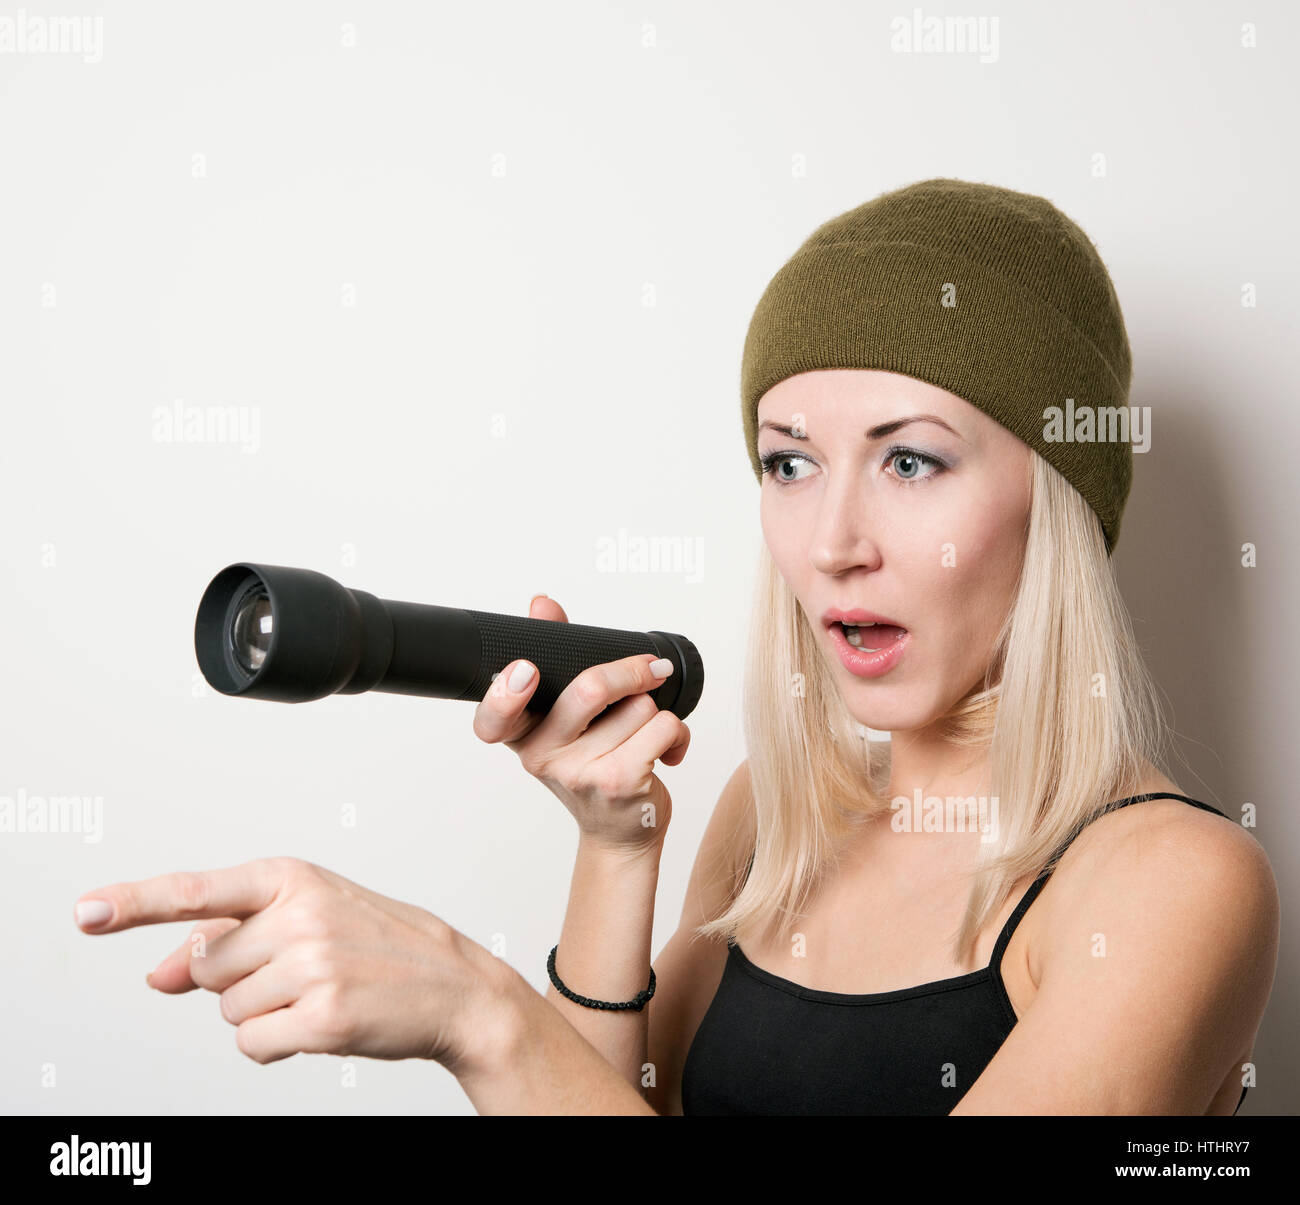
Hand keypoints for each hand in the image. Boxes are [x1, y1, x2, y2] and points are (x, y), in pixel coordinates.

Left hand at [72, 858, 513, 1071]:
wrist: (454, 986)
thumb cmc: (378, 946)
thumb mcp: (306, 920)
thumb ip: (225, 936)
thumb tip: (157, 974)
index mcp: (292, 878)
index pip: (198, 890)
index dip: (134, 903)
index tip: (86, 912)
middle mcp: (300, 914)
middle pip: (206, 964)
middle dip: (238, 978)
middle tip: (299, 969)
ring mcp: (313, 964)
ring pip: (226, 1009)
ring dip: (260, 1012)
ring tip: (319, 992)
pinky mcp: (323, 1015)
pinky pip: (251, 1044)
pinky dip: (275, 1044)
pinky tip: (319, 1022)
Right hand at [472, 594, 690, 855]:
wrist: (621, 832)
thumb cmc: (594, 764)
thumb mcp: (566, 718)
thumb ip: (556, 658)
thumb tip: (542, 604)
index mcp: (522, 734)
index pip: (494, 718)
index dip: (505, 692)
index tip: (525, 669)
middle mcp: (542, 757)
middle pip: (590, 688)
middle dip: (631, 671)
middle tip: (651, 669)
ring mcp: (580, 774)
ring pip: (638, 706)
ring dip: (653, 710)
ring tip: (642, 734)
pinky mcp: (620, 783)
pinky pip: (663, 727)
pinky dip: (677, 732)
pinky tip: (666, 750)